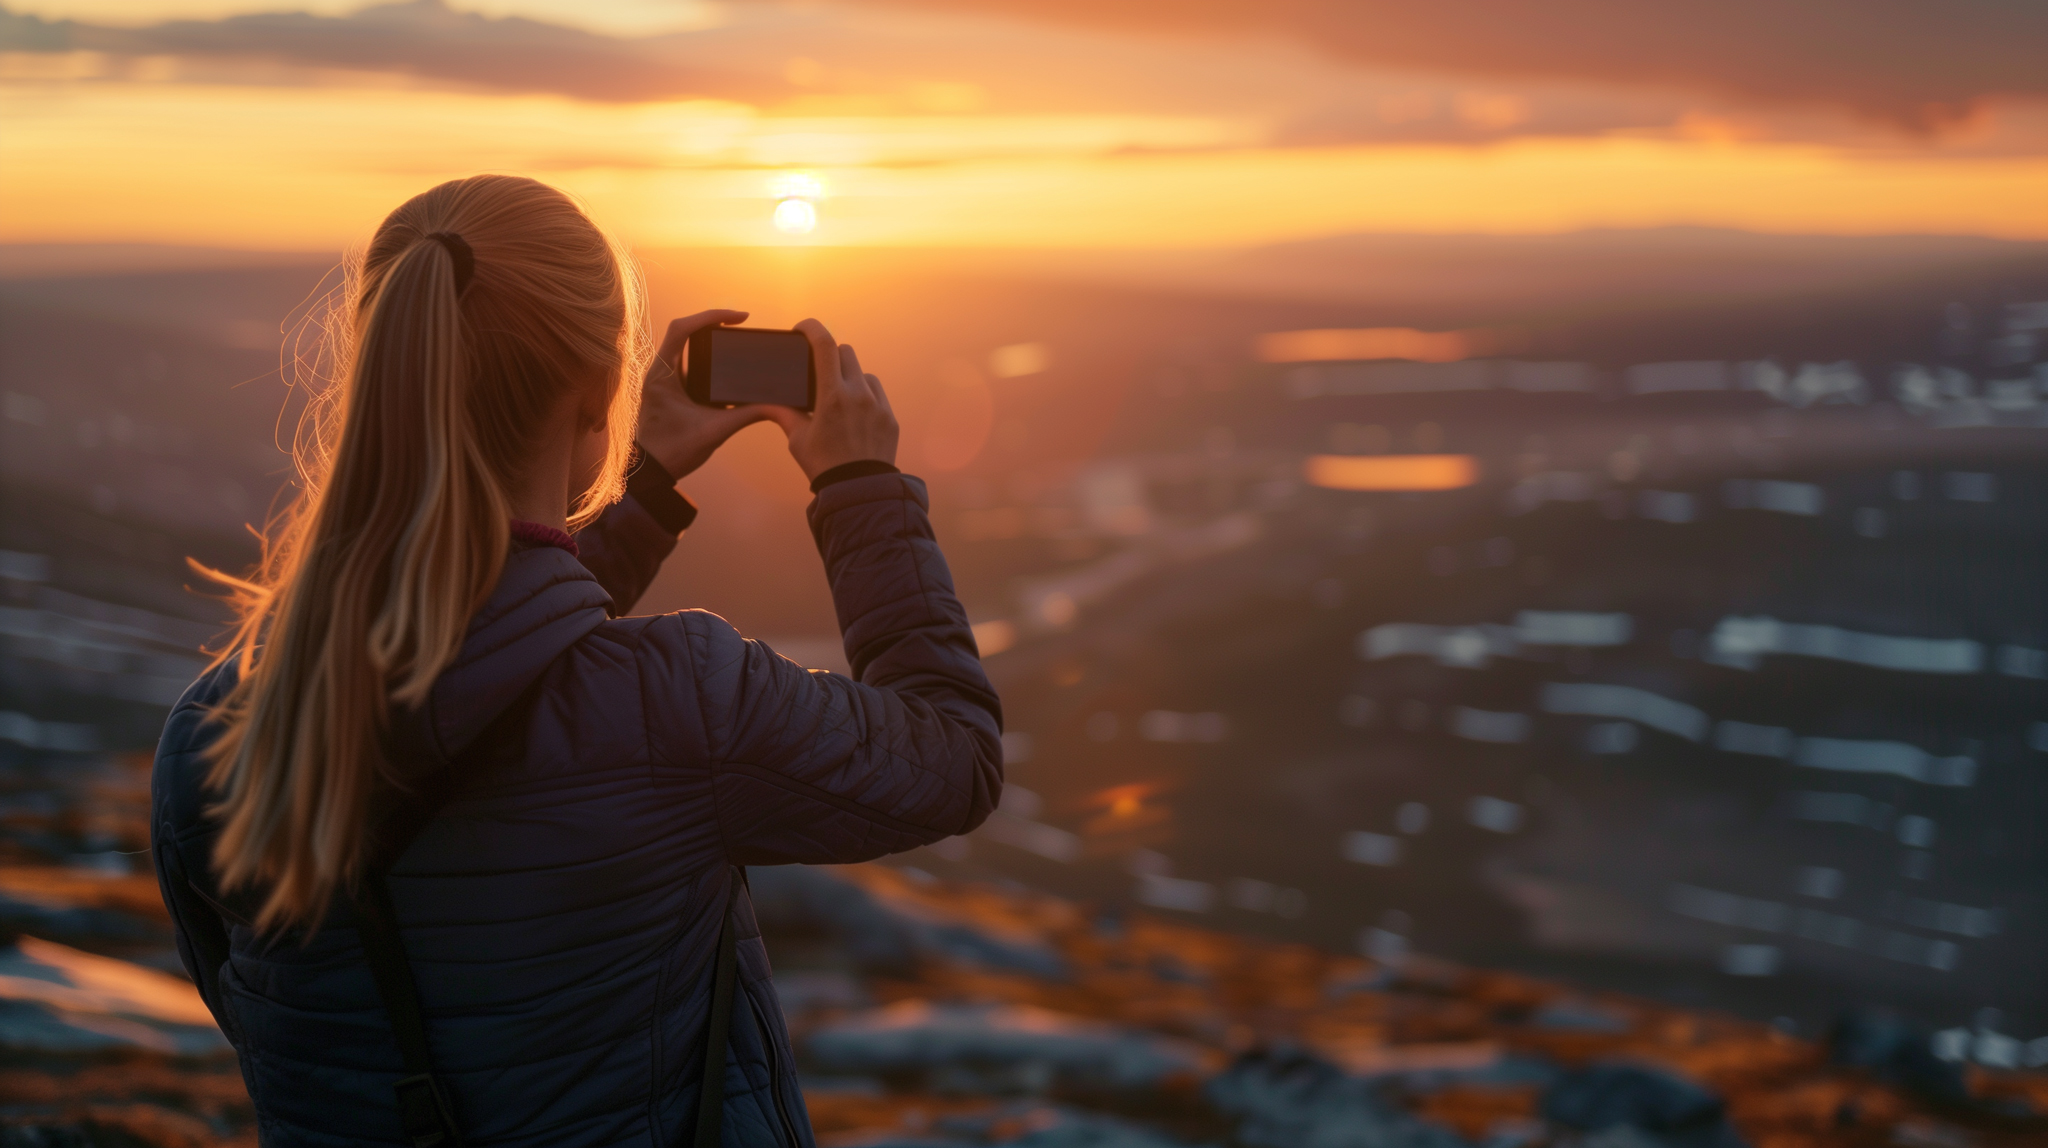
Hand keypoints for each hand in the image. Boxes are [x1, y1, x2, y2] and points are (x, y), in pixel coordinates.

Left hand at [635, 310, 775, 479]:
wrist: (652, 471)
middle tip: (740, 323)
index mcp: (662, 374)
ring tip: (735, 335)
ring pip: (685, 345)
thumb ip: (747, 415)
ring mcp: (663, 378)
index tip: (739, 318)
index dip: (711, 316)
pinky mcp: (670, 388)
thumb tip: (776, 405)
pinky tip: (726, 362)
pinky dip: (706, 356)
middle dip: (713, 322)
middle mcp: (659, 370)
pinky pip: (688, 362)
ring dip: (708, 337)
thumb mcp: (715, 431)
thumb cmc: (673, 451)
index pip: (681, 329)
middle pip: (684, 331)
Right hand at [767, 318, 898, 481]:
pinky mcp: (890, 417)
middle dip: (830, 356)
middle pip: (845, 352)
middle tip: (819, 370)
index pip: (824, 344)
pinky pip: (877, 393)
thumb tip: (767, 400)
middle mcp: (858, 394)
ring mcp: (878, 405)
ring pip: (863, 373)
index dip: (812, 327)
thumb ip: (784, 413)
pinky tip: (855, 413)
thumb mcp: (797, 439)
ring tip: (838, 397)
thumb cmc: (824, 466)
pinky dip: (865, 395)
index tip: (802, 328)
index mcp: (832, 396)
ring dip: (849, 376)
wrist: (858, 490)